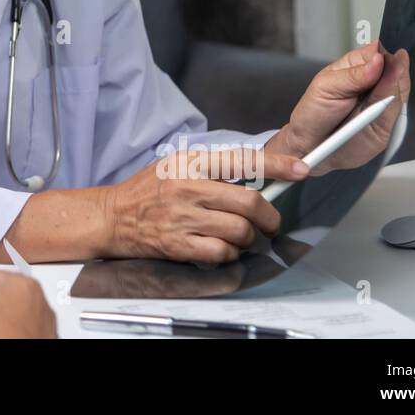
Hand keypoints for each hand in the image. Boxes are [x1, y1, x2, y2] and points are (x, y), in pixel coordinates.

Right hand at [100, 147, 310, 263]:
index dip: (277, 166)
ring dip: (248, 238)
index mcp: (190, 163)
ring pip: (240, 231)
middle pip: (249, 202)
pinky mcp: (178, 244)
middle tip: (269, 222)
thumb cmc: (147, 191)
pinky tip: (222, 248)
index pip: (243, 160)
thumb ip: (212, 167)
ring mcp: (182, 217)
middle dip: (269, 216)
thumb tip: (257, 173)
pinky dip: (230, 254)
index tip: (301, 169)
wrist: (113, 217)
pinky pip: (222, 253)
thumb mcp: (176, 165)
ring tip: (239, 235)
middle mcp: (187, 187)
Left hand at [268, 41, 410, 173]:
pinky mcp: (389, 122)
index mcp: (357, 66)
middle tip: (394, 66)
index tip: (388, 55)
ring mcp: (383, 101)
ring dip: (398, 86)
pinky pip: (401, 111)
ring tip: (389, 83)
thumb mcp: (327, 87)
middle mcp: (374, 82)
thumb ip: (355, 75)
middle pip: (396, 69)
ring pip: (401, 89)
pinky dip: (397, 106)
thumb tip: (378, 60)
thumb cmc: (314, 112)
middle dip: (396, 68)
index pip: (379, 51)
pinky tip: (389, 101)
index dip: (386, 52)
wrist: (311, 146)